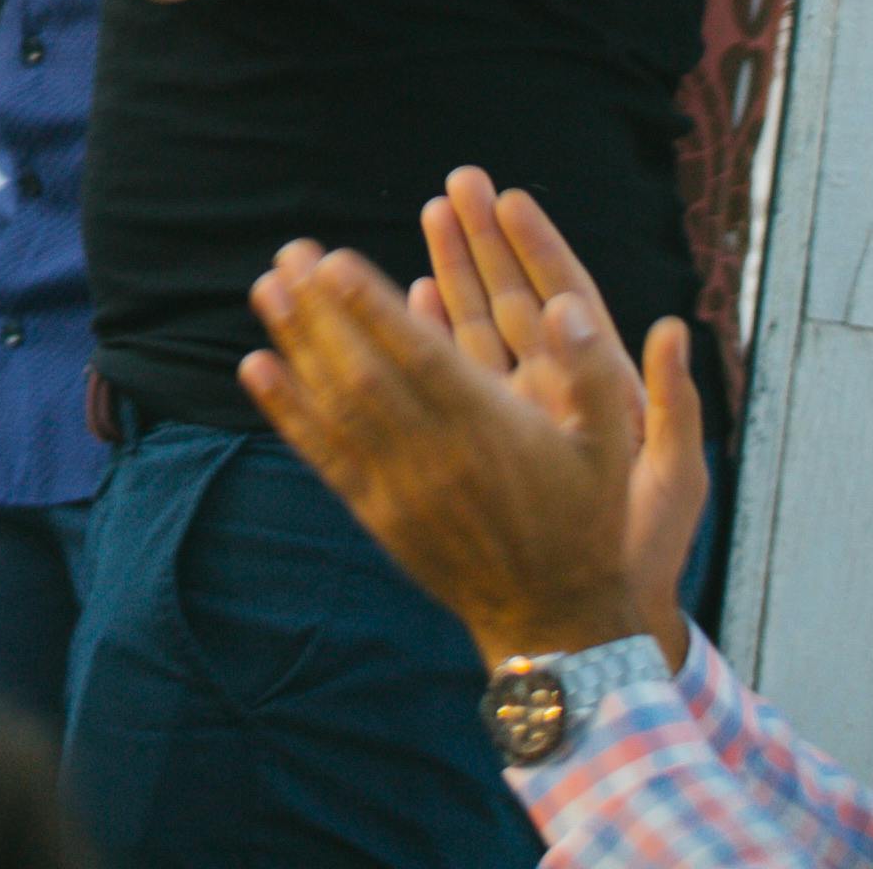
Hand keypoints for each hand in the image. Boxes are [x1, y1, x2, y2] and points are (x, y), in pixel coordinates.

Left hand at [239, 172, 691, 662]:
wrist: (555, 617)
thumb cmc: (587, 520)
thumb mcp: (615, 448)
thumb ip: (591, 373)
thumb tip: (567, 306)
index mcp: (493, 429)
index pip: (421, 357)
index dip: (373, 309)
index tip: (334, 262)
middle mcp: (438, 455)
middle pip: (363, 372)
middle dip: (321, 311)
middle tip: (290, 254)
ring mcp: (401, 487)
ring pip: (336, 406)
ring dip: (297, 345)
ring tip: (267, 289)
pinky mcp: (378, 513)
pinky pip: (324, 455)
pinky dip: (287, 409)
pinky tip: (257, 366)